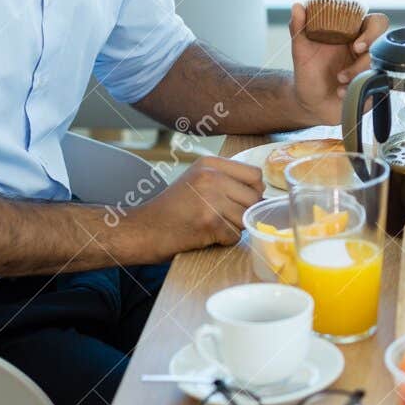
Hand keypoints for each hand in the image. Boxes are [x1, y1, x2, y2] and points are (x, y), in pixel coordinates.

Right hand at [122, 156, 262, 255]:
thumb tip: (262, 191)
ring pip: (246, 217)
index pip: (255, 174)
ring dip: (234, 227)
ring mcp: (210, 199)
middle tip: (222, 217)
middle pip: (254, 197)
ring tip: (211, 225)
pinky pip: (234, 236)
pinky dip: (224, 241)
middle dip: (244, 212)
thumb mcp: (196, 180)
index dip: (254, 191)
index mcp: (209, 163)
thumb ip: (226, 179)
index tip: (240, 200)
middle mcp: (211, 177)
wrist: (142, 229)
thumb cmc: (172, 209)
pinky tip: (205, 235)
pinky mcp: (209, 222)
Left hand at [289, 3, 389, 124]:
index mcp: (350, 33)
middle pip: (383, 35)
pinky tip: (343, 92)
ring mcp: (370, 64)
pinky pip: (378, 81)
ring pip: (379, 59)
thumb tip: (297, 6)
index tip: (356, 43)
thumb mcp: (301, 51)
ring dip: (359, 69)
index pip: (370, 20)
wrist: (312, 103)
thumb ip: (298, 28)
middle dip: (372, 42)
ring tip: (341, 79)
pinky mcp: (374, 82)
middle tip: (357, 51)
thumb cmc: (309, 74)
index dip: (370, 28)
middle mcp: (363, 46)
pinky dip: (361, 86)